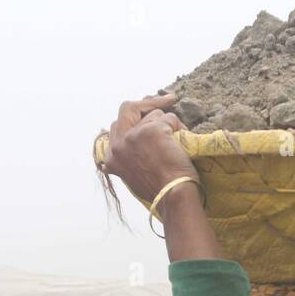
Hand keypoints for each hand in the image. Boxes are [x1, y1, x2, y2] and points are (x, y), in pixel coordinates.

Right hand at [97, 93, 199, 210]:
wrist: (171, 196)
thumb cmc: (160, 190)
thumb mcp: (134, 175)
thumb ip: (130, 156)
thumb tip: (136, 139)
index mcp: (111, 158)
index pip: (116, 126)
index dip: (133, 118)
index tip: (147, 114)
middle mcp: (118, 145)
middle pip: (127, 108)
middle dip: (147, 103)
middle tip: (167, 100)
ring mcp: (133, 136)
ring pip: (154, 114)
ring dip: (170, 124)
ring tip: (178, 144)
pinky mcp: (151, 130)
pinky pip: (169, 118)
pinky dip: (179, 128)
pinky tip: (183, 143)